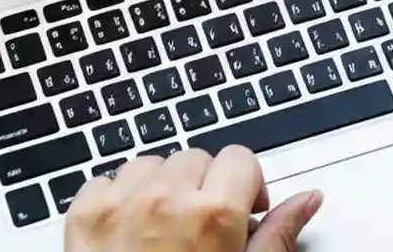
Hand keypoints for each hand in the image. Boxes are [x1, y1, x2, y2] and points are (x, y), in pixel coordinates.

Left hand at [64, 145, 322, 251]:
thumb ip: (279, 234)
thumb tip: (308, 200)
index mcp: (213, 215)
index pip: (240, 158)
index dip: (245, 185)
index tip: (240, 210)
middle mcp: (166, 201)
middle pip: (196, 157)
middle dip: (203, 186)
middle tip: (202, 229)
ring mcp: (120, 205)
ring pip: (151, 164)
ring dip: (160, 188)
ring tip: (164, 231)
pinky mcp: (84, 215)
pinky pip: (105, 180)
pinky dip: (118, 199)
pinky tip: (129, 234)